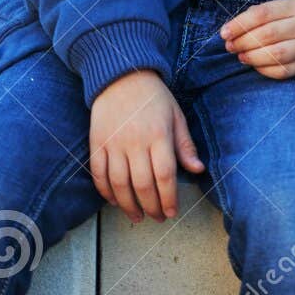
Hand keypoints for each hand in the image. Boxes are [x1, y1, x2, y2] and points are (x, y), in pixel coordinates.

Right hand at [90, 69, 203, 222]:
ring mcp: (113, 143)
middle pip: (142, 184)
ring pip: (119, 183)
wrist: (121, 76)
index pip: (165, 174)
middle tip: (157, 218)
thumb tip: (198, 170)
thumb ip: (185, 145)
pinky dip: (105, 191)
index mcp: (159, 135)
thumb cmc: (154, 97)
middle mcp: (135, 141)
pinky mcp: (97, 143)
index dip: (168, 198)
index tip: (171, 212)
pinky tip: (115, 201)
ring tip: (137, 216)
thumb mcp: (176, 116)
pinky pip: (99, 173)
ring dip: (128, 205)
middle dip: (151, 207)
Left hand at [221, 0, 294, 78]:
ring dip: (252, 57)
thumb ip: (260, 15)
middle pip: (267, 35)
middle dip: (243, 42)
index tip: (224, 33)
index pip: (262, 14)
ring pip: (275, 55)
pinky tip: (256, 66)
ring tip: (241, 56)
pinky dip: (265, 70)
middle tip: (230, 46)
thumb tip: (232, 30)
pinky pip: (283, 71)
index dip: (239, 24)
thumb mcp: (285, 8)